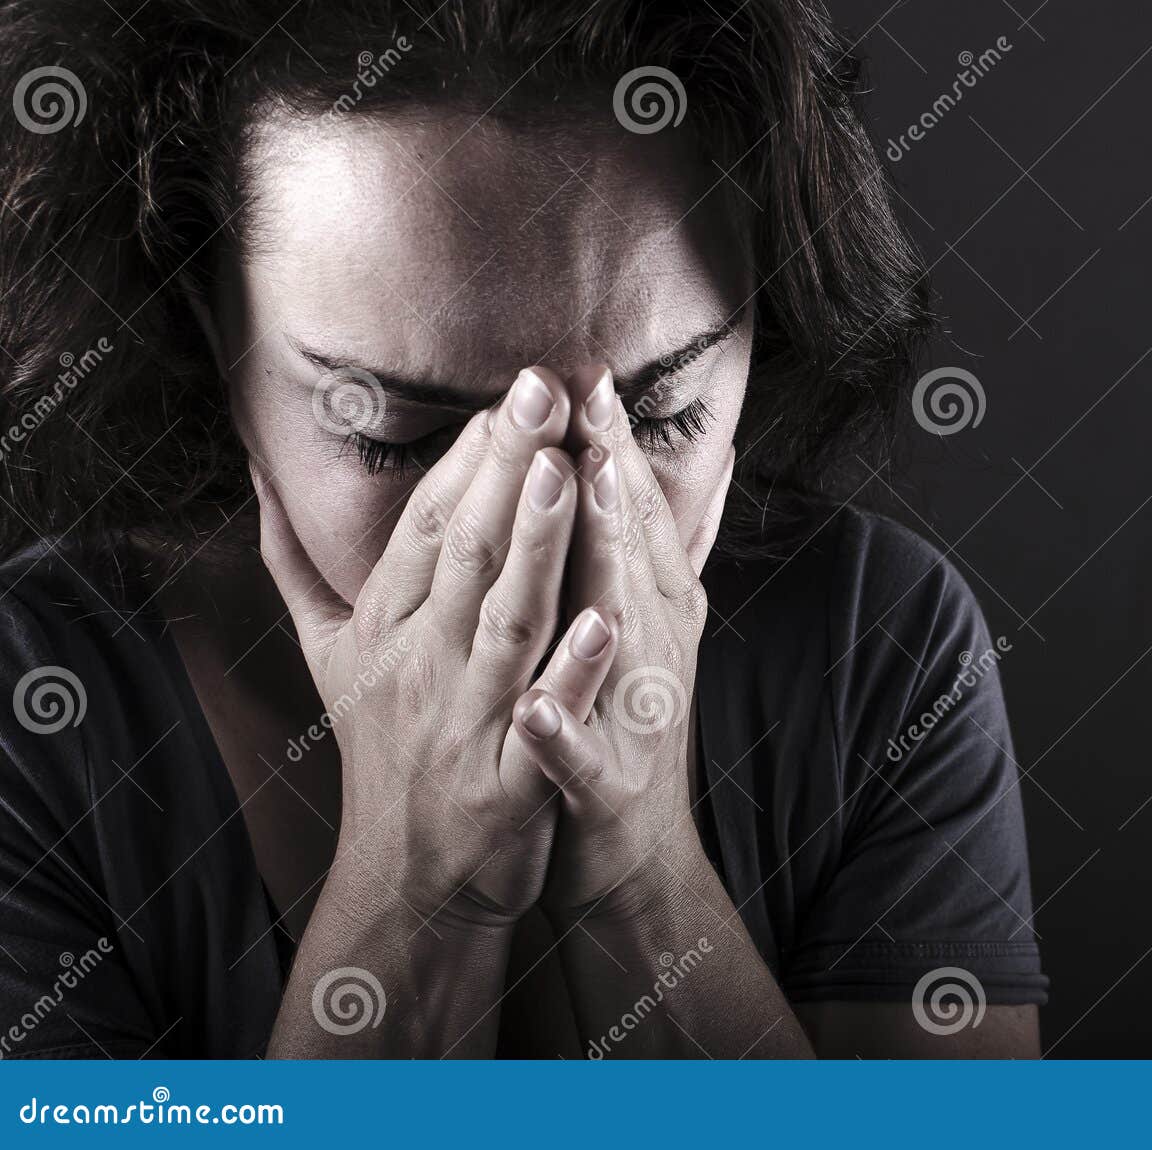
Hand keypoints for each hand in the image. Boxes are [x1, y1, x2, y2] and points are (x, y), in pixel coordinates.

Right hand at [253, 366, 580, 929]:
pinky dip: (574, 674)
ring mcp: (463, 722)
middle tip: (543, 387)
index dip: (467, 458)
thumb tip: (261, 474)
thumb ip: (296, 562)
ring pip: (503, 621)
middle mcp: (418, 664)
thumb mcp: (328, 654)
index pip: (425, 526)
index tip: (510, 388)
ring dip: (535, 546)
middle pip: (463, 554)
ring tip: (566, 473)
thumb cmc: (383, 747)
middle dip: (506, 469)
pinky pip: (545, 722)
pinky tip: (609, 623)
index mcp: (385, 628)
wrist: (408, 878)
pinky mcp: (507, 783)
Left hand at [511, 362, 733, 918]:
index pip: (635, 516)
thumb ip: (660, 546)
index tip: (588, 371)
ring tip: (586, 498)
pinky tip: (535, 708)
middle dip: (613, 477)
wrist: (633, 855)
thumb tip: (696, 461)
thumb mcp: (648, 626)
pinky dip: (564, 732)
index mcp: (650, 610)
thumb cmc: (623, 723)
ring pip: (619, 633)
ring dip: (604, 566)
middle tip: (591, 401)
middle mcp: (652, 651)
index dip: (615, 443)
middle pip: (633, 553)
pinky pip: (582, 758)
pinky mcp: (605, 788)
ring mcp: (633, 717)